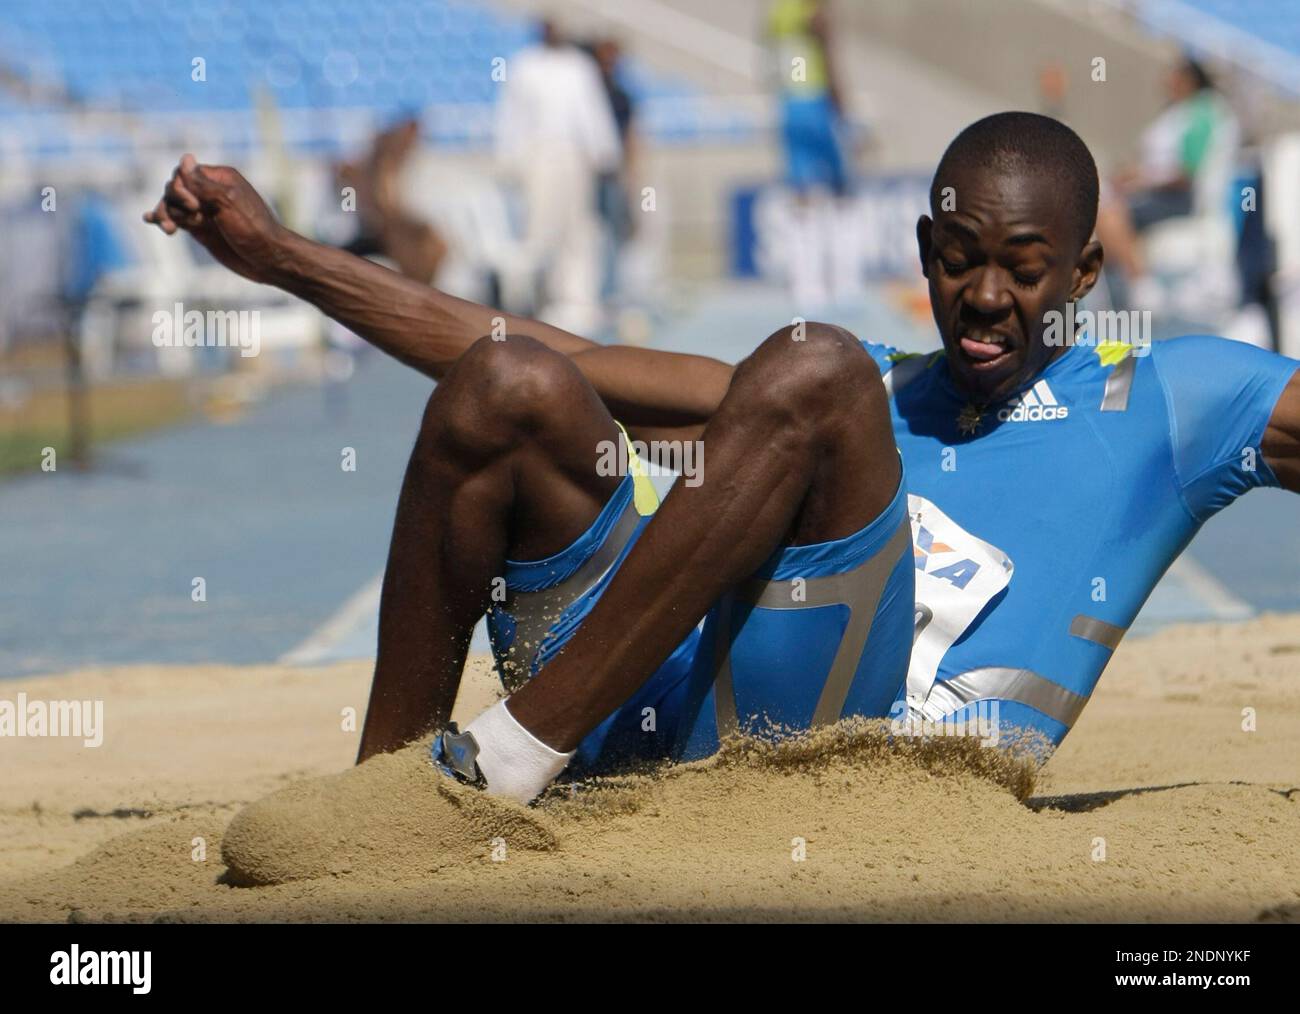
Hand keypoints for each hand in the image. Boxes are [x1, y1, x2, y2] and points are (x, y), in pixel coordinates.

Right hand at [143, 154, 286, 283]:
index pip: (184, 173)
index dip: (181, 188)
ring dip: (166, 214)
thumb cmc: (253, 229)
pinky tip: (150, 220)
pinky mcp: (201, 229)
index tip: (195, 206)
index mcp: (219, 178)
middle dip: (173, 203)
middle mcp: (210, 192)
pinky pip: (177, 219)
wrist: (268, 260)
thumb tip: (185, 158)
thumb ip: (202, 183)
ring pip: (173, 205)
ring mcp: (205, 211)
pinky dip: (164, 219)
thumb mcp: (227, 203)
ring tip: (169, 229)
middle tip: (192, 219)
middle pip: (175, 189)